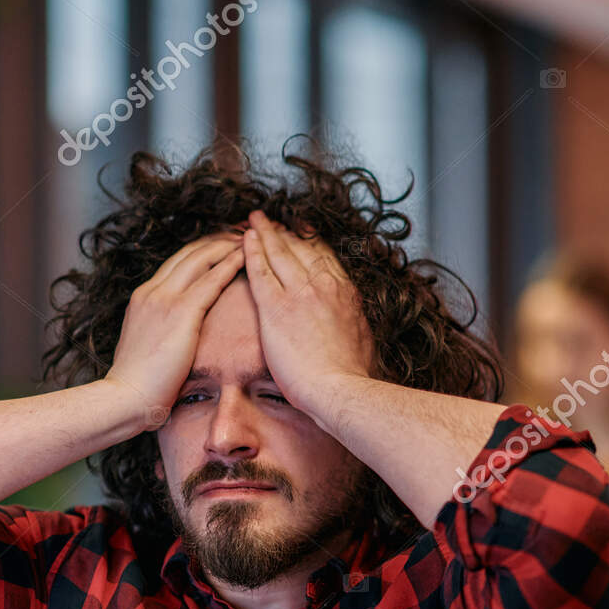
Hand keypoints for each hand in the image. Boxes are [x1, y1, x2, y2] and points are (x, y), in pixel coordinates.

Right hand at [106, 230, 244, 429]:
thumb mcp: (147, 346)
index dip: (201, 250)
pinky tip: (245, 257)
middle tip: (239, 232)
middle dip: (216, 239)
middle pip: (189, 252)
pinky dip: (229, 265)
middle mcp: (152, 291)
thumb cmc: (138, 384)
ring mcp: (164, 299)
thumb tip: (175, 335)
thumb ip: (160, 330)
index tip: (220, 244)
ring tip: (248, 238)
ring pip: (201, 259)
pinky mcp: (181, 312)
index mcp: (143, 297)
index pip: (176, 262)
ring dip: (226, 245)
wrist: (125, 397)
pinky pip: (211, 280)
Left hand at [240, 209, 372, 412]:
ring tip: (256, 219)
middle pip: (301, 248)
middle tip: (273, 221)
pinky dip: (252, 250)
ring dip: (266, 232)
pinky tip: (245, 239)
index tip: (301, 232)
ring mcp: (299, 294)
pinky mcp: (276, 307)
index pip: (323, 257)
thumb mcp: (363, 340)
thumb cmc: (353, 376)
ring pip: (279, 252)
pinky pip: (260, 270)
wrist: (340, 389)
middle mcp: (323, 286)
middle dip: (285, 232)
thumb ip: (353, 322)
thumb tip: (354, 323)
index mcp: (344, 293)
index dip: (309, 241)